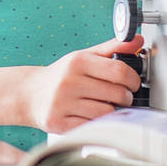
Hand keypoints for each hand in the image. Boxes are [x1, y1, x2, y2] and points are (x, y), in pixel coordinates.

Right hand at [20, 35, 143, 133]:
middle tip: (120, 96)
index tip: (133, 83)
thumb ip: (111, 48)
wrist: (29, 94)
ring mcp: (63, 103)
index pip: (119, 71)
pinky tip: (91, 116)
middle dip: (125, 97)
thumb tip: (137, 39)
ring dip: (112, 111)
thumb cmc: (61, 75)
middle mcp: (69, 81)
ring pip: (107, 112)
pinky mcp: (59, 123)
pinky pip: (93, 126)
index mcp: (77, 62)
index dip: (133, 79)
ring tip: (105, 105)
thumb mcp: (83, 56)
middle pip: (117, 93)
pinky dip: (97, 123)